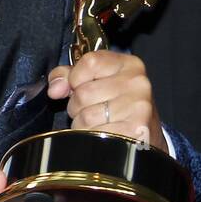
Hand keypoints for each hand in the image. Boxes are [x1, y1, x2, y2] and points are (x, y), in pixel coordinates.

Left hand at [47, 50, 163, 149]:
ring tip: (99, 123)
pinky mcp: (135, 131)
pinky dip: (91, 139)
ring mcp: (138, 107)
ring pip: (86, 117)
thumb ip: (69, 76)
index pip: (89, 62)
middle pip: (83, 93)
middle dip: (78, 106)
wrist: (145, 137)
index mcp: (129, 65)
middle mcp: (137, 83)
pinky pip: (94, 135)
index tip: (81, 86)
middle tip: (92, 110)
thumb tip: (55, 89)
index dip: (76, 78)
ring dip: (83, 125)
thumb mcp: (96, 81)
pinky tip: (104, 136)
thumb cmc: (116, 107)